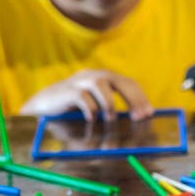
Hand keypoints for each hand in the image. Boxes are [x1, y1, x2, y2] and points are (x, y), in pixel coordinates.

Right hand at [20, 70, 153, 121]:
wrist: (45, 105)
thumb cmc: (75, 108)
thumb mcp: (97, 105)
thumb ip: (114, 108)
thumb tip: (138, 119)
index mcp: (103, 78)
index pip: (128, 83)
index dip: (140, 97)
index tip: (149, 113)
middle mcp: (93, 75)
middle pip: (119, 81)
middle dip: (132, 100)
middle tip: (139, 117)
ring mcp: (79, 81)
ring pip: (101, 86)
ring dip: (109, 105)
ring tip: (110, 119)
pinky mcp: (67, 91)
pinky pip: (83, 98)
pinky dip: (90, 110)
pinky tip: (90, 119)